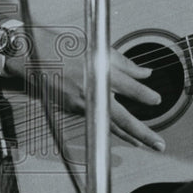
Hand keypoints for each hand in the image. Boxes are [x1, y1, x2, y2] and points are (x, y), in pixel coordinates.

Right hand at [5, 26, 164, 151]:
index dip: (145, 95)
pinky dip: (111, 127)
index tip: (157, 100)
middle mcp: (92, 92)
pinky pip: (97, 119)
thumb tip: (146, 73)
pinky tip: (125, 134)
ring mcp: (81, 104)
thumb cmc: (66, 48)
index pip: (129, 87)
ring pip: (109, 124)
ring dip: (129, 136)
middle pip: (121, 117)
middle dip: (142, 132)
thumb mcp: (100, 49)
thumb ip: (126, 64)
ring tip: (145, 144)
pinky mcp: (73, 110)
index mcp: (100, 72)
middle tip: (158, 144)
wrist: (34, 55)